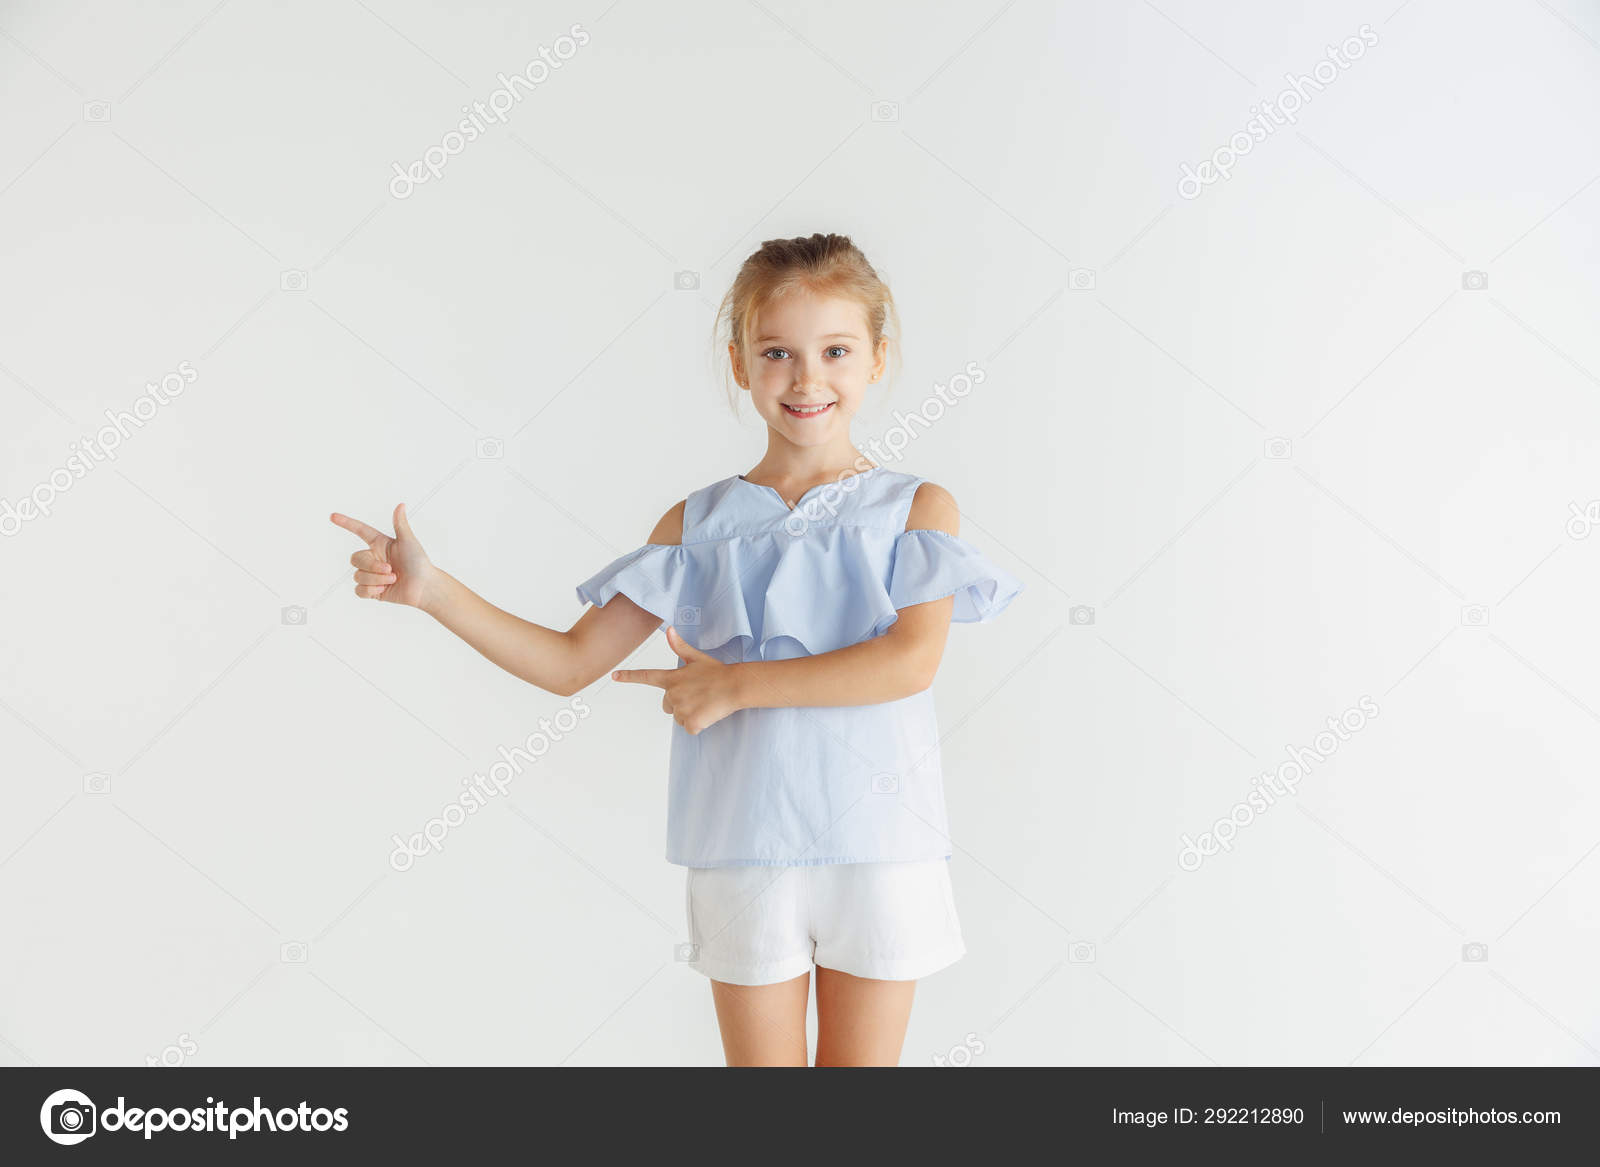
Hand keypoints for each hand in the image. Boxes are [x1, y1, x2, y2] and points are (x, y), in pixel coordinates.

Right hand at [329, 503, 436, 607]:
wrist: (424, 587)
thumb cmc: (419, 563)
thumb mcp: (409, 542)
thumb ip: (400, 524)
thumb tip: (400, 505)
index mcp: (379, 544)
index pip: (360, 531)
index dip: (347, 523)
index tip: (333, 516)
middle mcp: (373, 558)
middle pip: (355, 558)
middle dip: (372, 566)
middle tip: (391, 570)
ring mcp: (372, 575)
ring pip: (358, 575)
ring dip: (377, 579)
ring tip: (393, 579)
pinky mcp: (372, 590)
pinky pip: (359, 590)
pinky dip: (371, 590)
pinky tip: (384, 589)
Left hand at [613, 625, 741, 734]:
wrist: (735, 685)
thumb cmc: (718, 672)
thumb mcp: (697, 658)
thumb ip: (679, 647)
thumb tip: (670, 629)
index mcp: (671, 678)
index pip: (646, 676)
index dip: (629, 676)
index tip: (614, 675)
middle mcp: (672, 693)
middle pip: (666, 706)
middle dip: (679, 703)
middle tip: (698, 695)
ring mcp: (680, 708)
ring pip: (680, 718)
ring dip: (691, 714)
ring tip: (705, 702)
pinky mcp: (690, 722)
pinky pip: (690, 728)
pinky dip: (700, 724)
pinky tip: (709, 713)